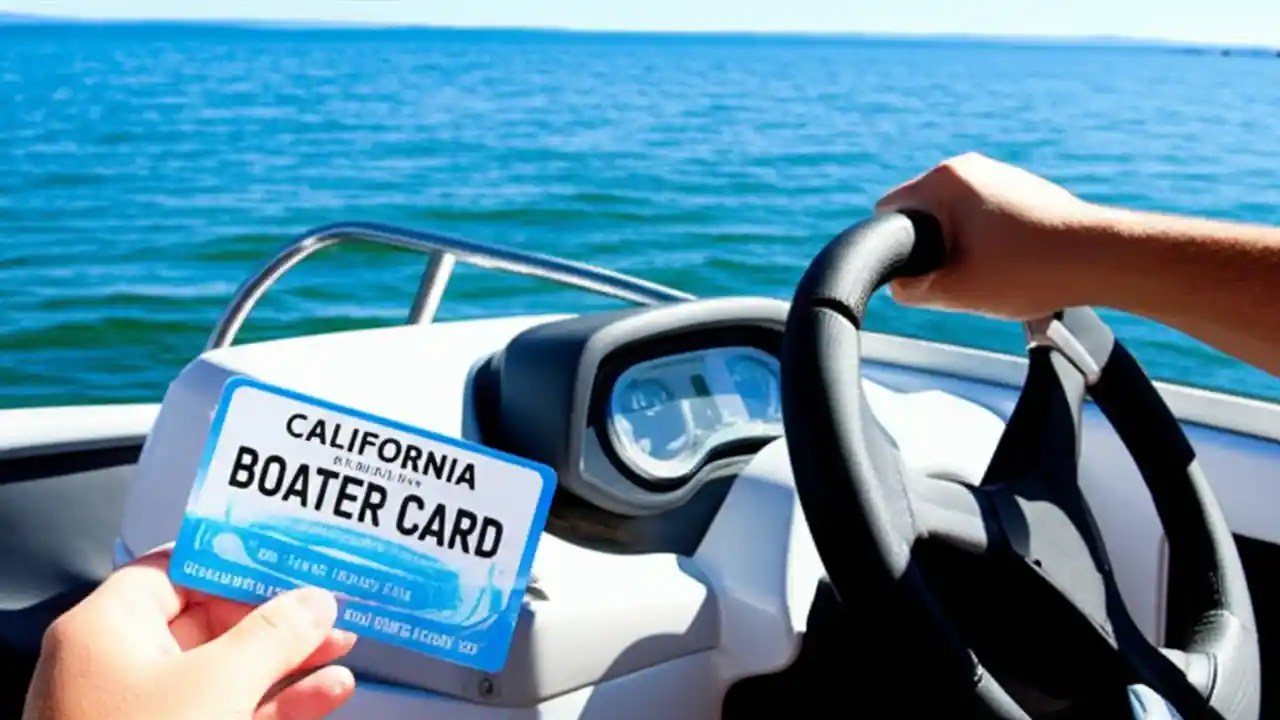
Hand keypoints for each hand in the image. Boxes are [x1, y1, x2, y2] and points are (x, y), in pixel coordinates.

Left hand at [23, 549, 357, 719]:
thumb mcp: (220, 684)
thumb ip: (274, 634)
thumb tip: (313, 601)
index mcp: (105, 631)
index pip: (176, 569)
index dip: (240, 562)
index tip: (295, 560)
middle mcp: (116, 668)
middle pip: (210, 622)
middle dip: (279, 619)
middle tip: (330, 610)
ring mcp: (142, 715)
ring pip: (227, 673)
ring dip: (290, 664)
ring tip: (343, 650)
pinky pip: (229, 715)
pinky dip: (278, 706)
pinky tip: (327, 695)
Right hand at [876, 152, 1103, 318]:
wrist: (1101, 259)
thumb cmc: (1030, 270)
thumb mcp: (953, 291)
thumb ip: (910, 289)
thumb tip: (901, 284)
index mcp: (944, 181)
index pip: (887, 211)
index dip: (892, 248)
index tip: (919, 272)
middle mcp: (969, 168)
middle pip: (923, 214)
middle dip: (932, 248)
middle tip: (958, 278)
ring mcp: (999, 175)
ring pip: (955, 217)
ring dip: (962, 246)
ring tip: (991, 274)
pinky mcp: (1023, 190)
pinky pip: (985, 216)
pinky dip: (990, 242)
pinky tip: (1013, 266)